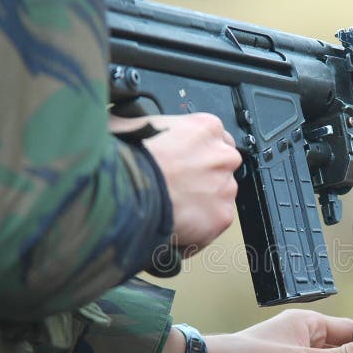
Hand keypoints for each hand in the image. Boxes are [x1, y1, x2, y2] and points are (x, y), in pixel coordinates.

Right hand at [110, 113, 241, 252]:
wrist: (126, 188)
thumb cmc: (126, 156)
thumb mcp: (134, 124)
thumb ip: (150, 127)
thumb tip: (136, 128)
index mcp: (207, 129)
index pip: (216, 141)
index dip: (198, 155)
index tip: (185, 165)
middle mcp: (223, 157)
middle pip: (222, 170)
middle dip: (203, 179)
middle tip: (177, 188)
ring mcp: (226, 188)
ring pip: (219, 198)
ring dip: (201, 205)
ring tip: (172, 209)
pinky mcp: (221, 217)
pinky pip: (213, 225)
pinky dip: (197, 229)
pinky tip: (175, 225)